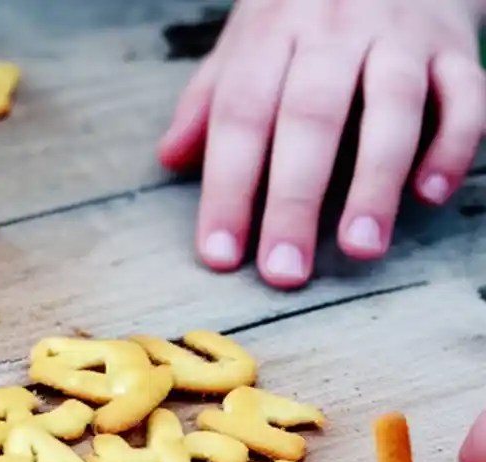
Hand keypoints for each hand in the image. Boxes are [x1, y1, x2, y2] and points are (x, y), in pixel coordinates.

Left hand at [158, 0, 485, 289]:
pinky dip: (450, 147)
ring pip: (392, 108)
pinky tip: (427, 195)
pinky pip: (465, 96)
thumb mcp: (248, 40)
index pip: (240, 115)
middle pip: (310, 118)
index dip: (227, 189)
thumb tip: (170, 158)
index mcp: (272, 31)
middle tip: (284, 270)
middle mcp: (335, 28)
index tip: (219, 254)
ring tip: (358, 248)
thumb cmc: (305, 10)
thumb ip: (209, 98)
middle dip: (294, 200)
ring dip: (374, 183)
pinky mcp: (457, 45)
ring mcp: (401, 35)